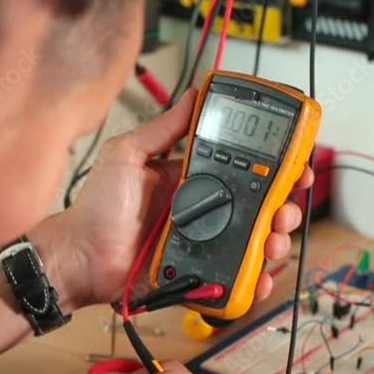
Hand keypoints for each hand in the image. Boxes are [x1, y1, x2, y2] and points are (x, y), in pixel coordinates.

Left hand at [45, 89, 313, 306]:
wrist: (80, 257)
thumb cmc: (95, 209)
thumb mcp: (126, 154)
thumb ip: (162, 129)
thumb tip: (193, 96)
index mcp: (191, 180)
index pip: (243, 170)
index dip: (272, 168)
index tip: (292, 165)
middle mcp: (202, 211)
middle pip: (259, 208)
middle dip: (283, 207)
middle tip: (286, 208)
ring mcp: (204, 244)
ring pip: (254, 242)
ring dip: (274, 241)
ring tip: (272, 240)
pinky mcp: (199, 274)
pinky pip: (234, 277)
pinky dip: (253, 278)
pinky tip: (259, 273)